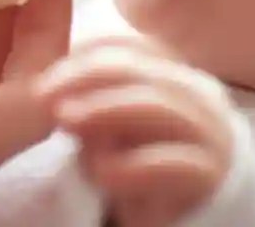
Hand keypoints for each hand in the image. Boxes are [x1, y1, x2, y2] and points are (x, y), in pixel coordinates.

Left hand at [38, 37, 234, 226]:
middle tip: (42, 94)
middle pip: (140, 69)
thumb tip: (48, 90)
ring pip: (158, 106)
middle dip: (86, 77)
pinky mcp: (211, 174)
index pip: (129, 45)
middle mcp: (195, 93)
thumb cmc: (143, 163)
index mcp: (171, 73)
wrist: (189, 214)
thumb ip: (92, 101)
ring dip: (106, 109)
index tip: (45, 74)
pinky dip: (134, 166)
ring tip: (65, 121)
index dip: (85, 54)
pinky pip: (174, 163)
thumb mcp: (114, 126)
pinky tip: (103, 173)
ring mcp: (208, 131)